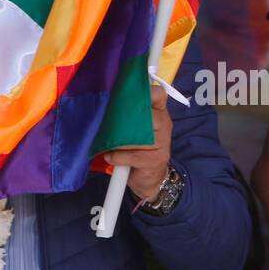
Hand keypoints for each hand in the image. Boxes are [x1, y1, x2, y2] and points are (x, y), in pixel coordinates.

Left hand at [105, 83, 172, 201]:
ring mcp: (163, 142)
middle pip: (144, 114)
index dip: (144, 92)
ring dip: (118, 142)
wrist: (150, 177)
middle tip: (111, 128)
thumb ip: (128, 114)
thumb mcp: (135, 128)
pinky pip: (132, 155)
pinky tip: (112, 157)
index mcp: (159, 112)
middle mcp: (164, 124)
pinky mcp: (156, 159)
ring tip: (111, 146)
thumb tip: (104, 101)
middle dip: (123, 122)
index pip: (158, 94)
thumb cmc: (138, 148)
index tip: (129, 97)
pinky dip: (117, 157)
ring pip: (137, 136)